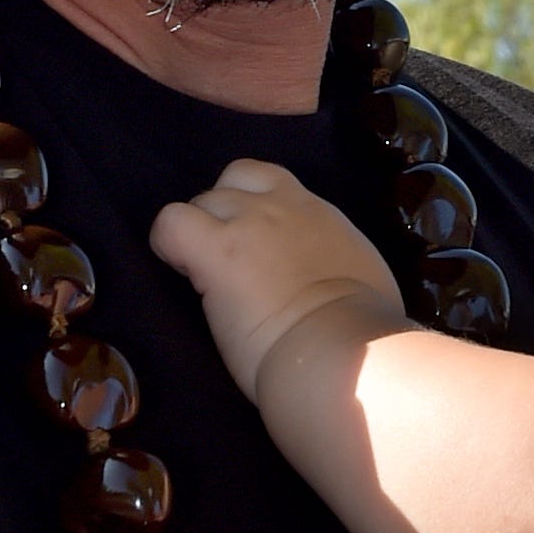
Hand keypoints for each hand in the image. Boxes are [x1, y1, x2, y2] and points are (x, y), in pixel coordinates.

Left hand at [152, 159, 402, 400]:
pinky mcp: (216, 251)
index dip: (251, 203)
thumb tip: (339, 288)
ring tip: (201, 272)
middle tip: (226, 263)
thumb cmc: (365, 333)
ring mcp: (248, 223)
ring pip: (202, 198)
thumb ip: (341, 268)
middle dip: (223, 217)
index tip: (253, 245)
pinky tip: (181, 271)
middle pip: (232, 183)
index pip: (272, 180)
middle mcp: (283, 206)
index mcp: (319, 215)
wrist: (347, 352)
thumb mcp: (366, 281)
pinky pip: (170, 223)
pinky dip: (168, 243)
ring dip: (197, 230)